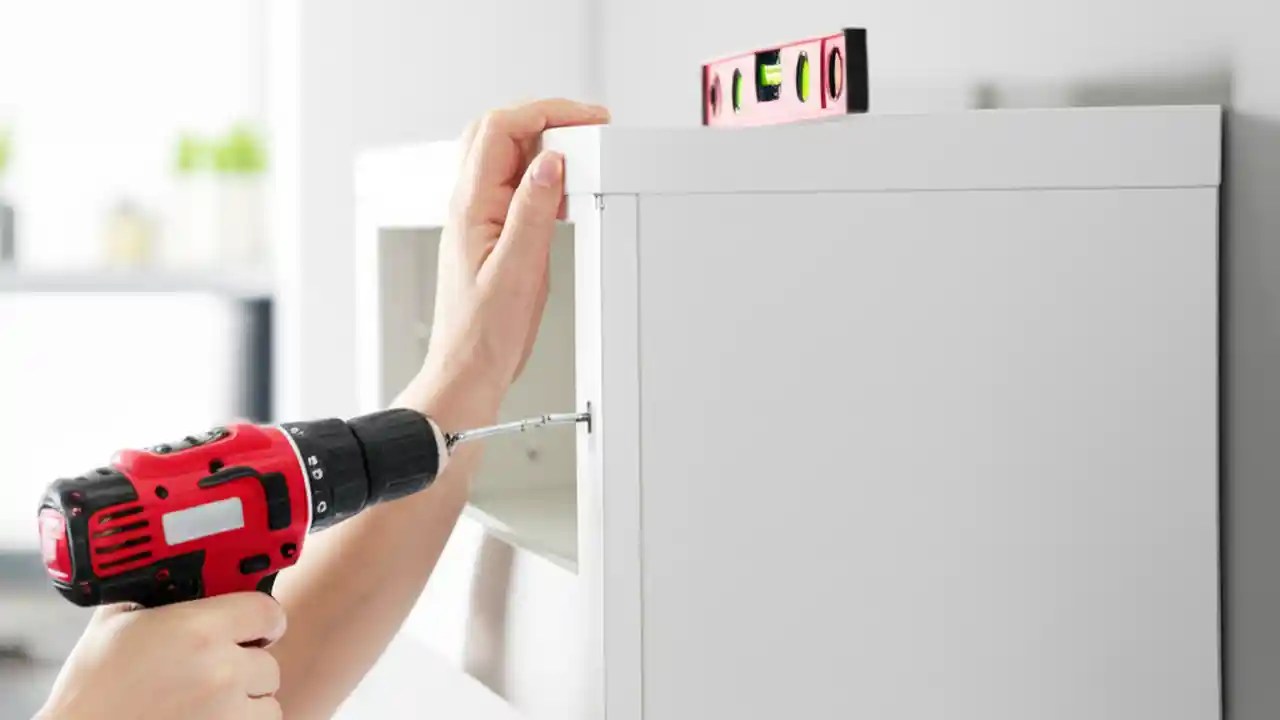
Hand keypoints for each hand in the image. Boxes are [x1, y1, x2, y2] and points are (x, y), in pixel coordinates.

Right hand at [38, 594, 285, 719]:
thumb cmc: (91, 692)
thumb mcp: (114, 624)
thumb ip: (155, 595)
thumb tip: (176, 576)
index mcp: (199, 630)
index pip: (267, 611)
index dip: (261, 619)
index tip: (254, 628)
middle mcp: (221, 670)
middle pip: (268, 662)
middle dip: (246, 667)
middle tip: (214, 673)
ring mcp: (227, 711)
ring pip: (267, 701)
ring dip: (247, 702)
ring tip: (208, 702)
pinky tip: (208, 719)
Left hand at [403, 98, 609, 432]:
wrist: (467, 372)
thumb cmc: (482, 335)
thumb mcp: (517, 271)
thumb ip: (533, 212)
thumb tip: (549, 163)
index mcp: (470, 207)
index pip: (501, 129)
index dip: (545, 111)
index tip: (585, 119)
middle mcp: (469, 206)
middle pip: (498, 133)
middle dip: (543, 117)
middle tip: (585, 126)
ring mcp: (478, 219)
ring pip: (506, 158)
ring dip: (543, 146)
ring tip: (582, 155)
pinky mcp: (490, 236)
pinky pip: (514, 189)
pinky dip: (541, 178)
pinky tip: (562, 194)